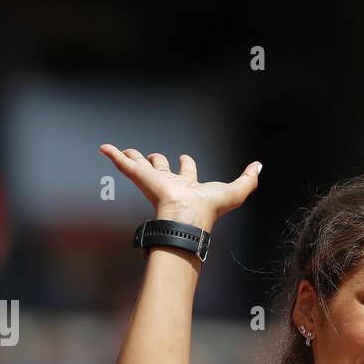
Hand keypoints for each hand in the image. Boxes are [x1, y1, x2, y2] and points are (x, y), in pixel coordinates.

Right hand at [99, 144, 261, 226]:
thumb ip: (249, 180)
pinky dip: (113, 154)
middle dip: (158, 161)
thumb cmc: (209, 209)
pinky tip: (104, 148)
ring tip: (125, 151)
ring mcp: (153, 180)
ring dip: (134, 158)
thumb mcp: (236, 192)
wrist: (186, 215)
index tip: (184, 157)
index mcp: (188, 186)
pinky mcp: (140, 177)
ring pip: (141, 165)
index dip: (186, 163)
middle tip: (154, 156)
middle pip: (161, 167)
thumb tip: (259, 166)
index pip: (186, 171)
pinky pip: (123, 164)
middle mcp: (170, 183)